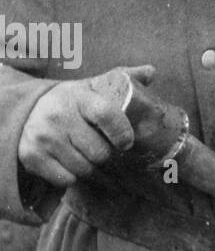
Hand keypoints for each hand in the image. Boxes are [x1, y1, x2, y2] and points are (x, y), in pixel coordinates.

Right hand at [18, 65, 154, 186]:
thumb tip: (151, 71)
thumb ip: (123, 79)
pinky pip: (66, 179)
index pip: (106, 115)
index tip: (126, 142)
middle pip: (99, 152)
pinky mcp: (32, 156)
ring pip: (84, 168)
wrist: (27, 111)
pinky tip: (65, 161)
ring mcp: (43, 136)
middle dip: (103, 153)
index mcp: (78, 97)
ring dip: (87, 165)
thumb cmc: (70, 103)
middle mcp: (58, 115)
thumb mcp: (92, 87)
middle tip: (96, 145)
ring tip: (80, 151)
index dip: (122, 133)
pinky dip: (69, 176)